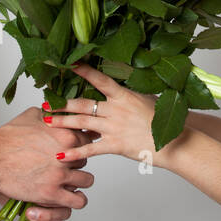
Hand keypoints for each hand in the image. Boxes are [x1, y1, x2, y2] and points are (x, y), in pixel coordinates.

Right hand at [0, 106, 94, 220]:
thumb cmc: (8, 136)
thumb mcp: (33, 115)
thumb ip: (52, 114)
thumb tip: (58, 112)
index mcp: (66, 135)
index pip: (87, 141)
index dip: (78, 146)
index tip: (71, 150)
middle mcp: (68, 155)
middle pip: (85, 160)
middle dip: (75, 163)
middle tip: (63, 165)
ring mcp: (60, 175)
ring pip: (86, 181)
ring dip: (78, 181)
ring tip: (67, 182)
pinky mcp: (51, 193)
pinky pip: (77, 201)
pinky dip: (74, 200)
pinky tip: (65, 196)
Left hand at [44, 62, 183, 169]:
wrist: (175, 143)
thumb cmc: (163, 121)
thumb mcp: (147, 99)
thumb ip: (130, 92)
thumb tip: (122, 81)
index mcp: (124, 96)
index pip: (100, 80)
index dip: (84, 71)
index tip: (69, 64)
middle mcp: (116, 110)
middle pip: (83, 104)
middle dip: (62, 103)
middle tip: (45, 102)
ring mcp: (114, 128)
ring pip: (82, 124)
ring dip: (62, 123)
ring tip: (47, 122)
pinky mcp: (115, 145)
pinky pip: (90, 149)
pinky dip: (74, 153)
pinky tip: (60, 155)